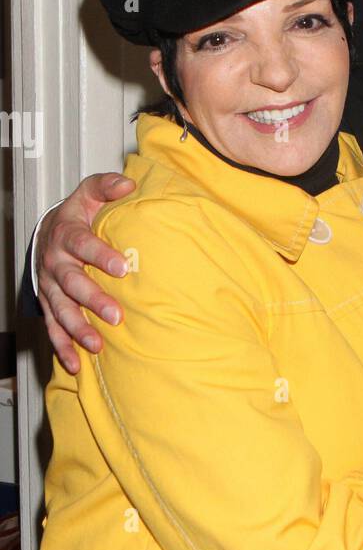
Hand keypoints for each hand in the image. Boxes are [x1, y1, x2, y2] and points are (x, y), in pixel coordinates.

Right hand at [37, 173, 135, 373]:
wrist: (47, 233)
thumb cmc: (76, 216)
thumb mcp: (89, 194)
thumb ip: (107, 187)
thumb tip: (128, 185)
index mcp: (67, 235)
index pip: (83, 244)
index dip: (101, 255)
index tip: (122, 267)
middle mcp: (55, 263)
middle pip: (72, 283)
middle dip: (92, 300)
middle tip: (115, 315)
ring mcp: (50, 287)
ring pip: (61, 310)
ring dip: (77, 328)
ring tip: (96, 345)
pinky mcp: (49, 305)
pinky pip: (53, 328)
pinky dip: (62, 347)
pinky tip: (75, 364)